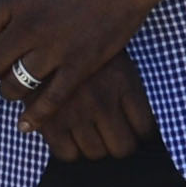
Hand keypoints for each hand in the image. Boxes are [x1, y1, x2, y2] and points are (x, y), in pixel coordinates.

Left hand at [0, 0, 160, 136]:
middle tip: (1, 66)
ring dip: (11, 90)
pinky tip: (26, 124)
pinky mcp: (79, 66)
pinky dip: (35, 116)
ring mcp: (55, 48)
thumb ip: (14, 3)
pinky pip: (49, 101)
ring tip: (15, 87)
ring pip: (15, 85)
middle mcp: (30, 25)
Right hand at [30, 52, 154, 160]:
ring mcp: (76, 112)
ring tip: (89, 133)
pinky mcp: (50, 120)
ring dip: (94, 147)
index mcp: (124, 83)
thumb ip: (126, 90)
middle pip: (122, 148)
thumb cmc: (82, 44)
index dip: (140, 134)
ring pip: (95, 153)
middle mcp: (103, 101)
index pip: (144, 129)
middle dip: (119, 144)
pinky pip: (67, 154)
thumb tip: (138, 129)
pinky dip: (70, 150)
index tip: (133, 130)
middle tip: (112, 135)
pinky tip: (69, 135)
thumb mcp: (114, 57)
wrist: (41, 32)